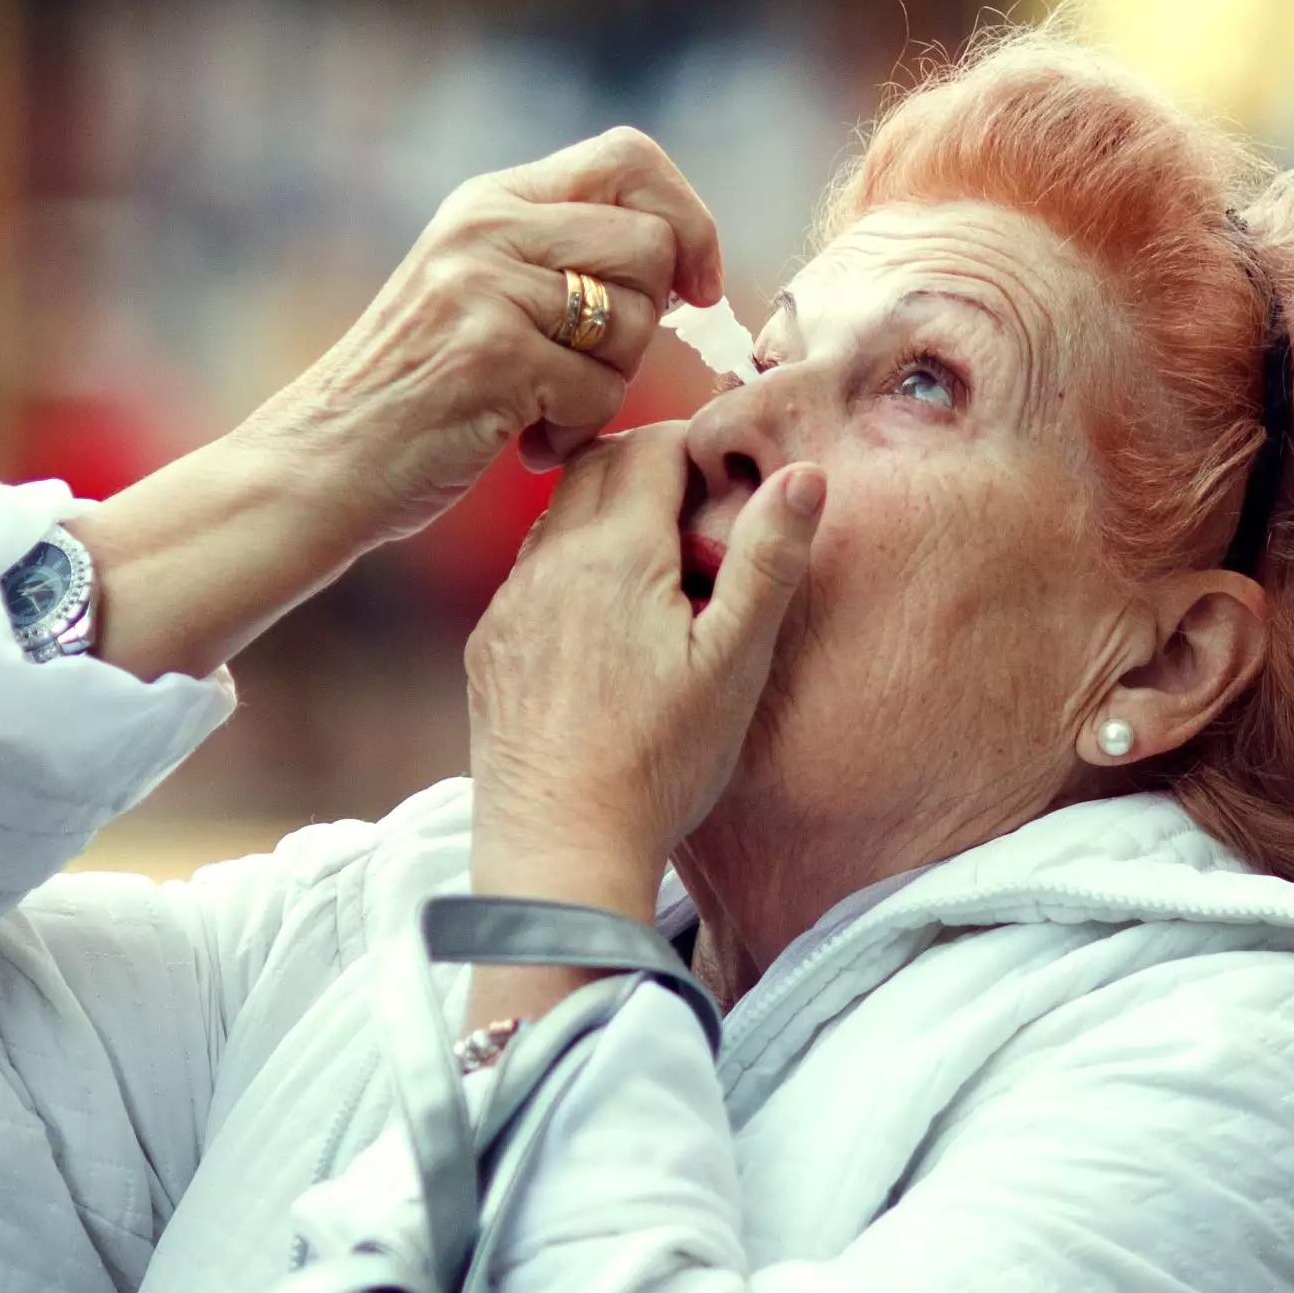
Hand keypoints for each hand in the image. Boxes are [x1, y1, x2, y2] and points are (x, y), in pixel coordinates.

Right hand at [74, 126, 721, 681]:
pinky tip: (522, 443)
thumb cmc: (414, 394)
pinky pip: (600, 392)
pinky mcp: (491, 353)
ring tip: (540, 410)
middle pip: (651, 243)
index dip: (687, 215)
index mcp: (490, 200)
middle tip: (588, 372)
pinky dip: (574, 432)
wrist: (321, 463)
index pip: (629, 156)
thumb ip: (556, 253)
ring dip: (608, 387)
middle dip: (646, 325)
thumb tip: (682, 251)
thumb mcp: (473, 289)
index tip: (696, 285)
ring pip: (634, 322)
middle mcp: (486, 226)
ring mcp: (485, 285)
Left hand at [464, 420, 822, 922]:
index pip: (652, 444)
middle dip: (653, 469)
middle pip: (598, 466)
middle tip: (704, 519)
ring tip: (662, 578)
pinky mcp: (490, 647)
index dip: (699, 449)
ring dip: (609, 519)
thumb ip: (768, 560)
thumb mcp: (735, 662)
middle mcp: (546, 563)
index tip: (732, 486)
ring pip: (558, 518)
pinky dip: (571, 572)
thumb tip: (803, 474)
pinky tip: (608, 629)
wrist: (560, 848)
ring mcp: (509, 605)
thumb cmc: (660, 763)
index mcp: (612, 551)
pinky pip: (530, 576)